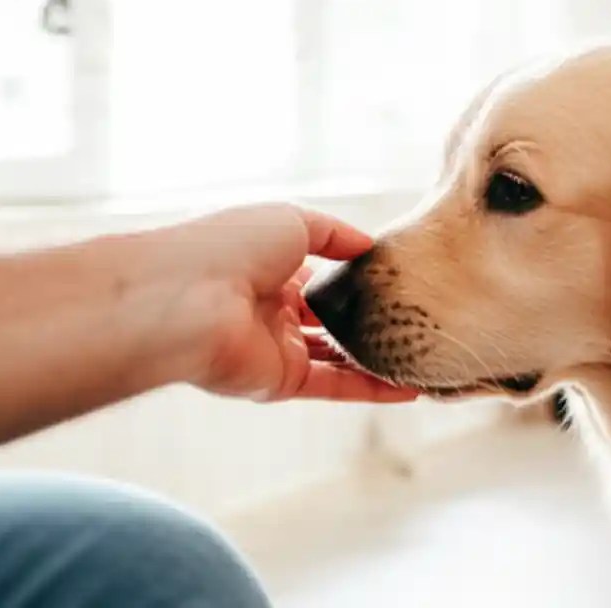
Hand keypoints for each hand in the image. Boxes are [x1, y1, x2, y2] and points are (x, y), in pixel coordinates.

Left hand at [161, 204, 417, 402]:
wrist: (186, 298)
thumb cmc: (230, 247)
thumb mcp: (291, 220)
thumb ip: (334, 234)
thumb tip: (368, 246)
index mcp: (268, 267)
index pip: (319, 276)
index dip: (354, 279)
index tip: (395, 282)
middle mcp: (272, 310)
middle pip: (331, 320)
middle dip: (370, 323)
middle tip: (420, 324)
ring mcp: (277, 347)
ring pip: (338, 357)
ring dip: (378, 360)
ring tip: (425, 358)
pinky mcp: (281, 380)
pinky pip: (335, 385)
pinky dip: (372, 390)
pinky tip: (409, 389)